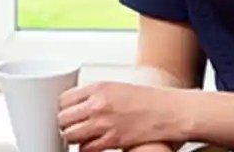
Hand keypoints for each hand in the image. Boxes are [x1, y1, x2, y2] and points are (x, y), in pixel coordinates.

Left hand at [57, 81, 187, 151]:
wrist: (170, 111)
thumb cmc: (149, 100)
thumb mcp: (117, 88)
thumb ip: (95, 95)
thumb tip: (77, 105)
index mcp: (98, 87)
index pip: (64, 99)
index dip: (64, 109)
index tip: (67, 113)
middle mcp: (98, 104)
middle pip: (63, 118)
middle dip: (66, 124)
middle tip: (72, 127)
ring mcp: (104, 122)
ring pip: (70, 135)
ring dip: (74, 138)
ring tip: (82, 137)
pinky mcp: (112, 140)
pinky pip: (86, 149)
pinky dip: (86, 150)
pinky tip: (93, 146)